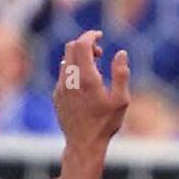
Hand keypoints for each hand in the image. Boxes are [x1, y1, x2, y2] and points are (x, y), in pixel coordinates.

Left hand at [53, 31, 131, 151]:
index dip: (90, 35)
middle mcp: (69, 80)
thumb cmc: (106, 123)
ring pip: (66, 60)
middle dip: (85, 43)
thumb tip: (121, 53)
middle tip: (100, 53)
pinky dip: (73, 69)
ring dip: (80, 57)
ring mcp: (60, 87)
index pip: (82, 45)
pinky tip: (86, 83)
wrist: (83, 143)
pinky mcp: (57, 95)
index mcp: (86, 78)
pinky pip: (63, 74)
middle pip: (71, 47)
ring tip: (95, 68)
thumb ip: (121, 74)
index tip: (100, 35)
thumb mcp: (121, 99)